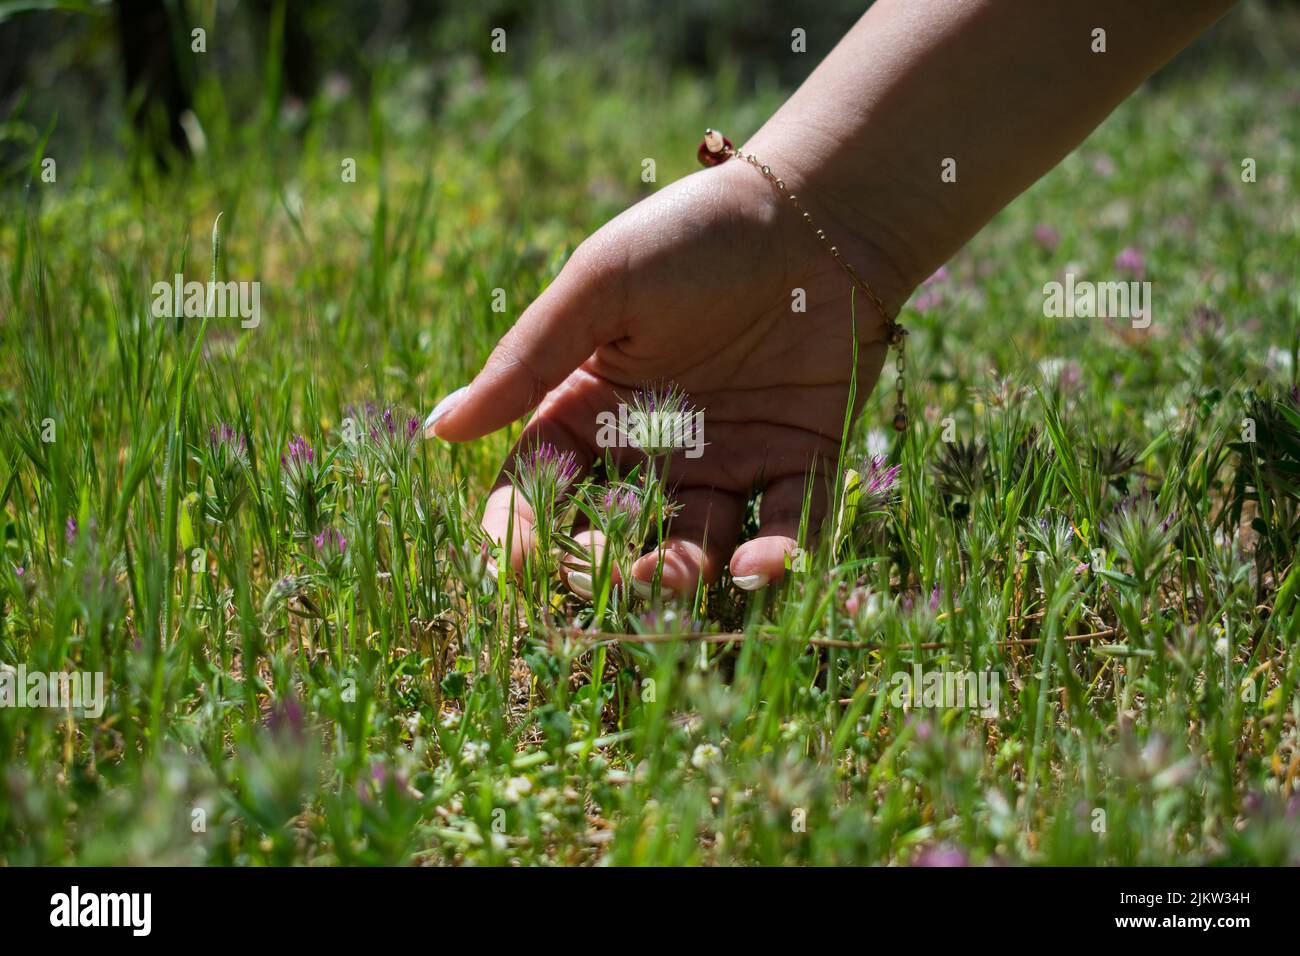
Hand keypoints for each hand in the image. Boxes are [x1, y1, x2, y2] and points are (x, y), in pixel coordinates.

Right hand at [428, 154, 910, 595]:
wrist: (819, 208)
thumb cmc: (695, 236)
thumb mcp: (599, 287)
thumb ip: (526, 362)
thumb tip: (440, 429)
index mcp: (592, 406)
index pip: (538, 485)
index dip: (520, 529)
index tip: (514, 565)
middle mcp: (655, 446)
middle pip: (613, 531)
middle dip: (600, 565)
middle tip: (605, 572)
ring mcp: (729, 460)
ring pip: (697, 544)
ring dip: (681, 573)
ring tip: (672, 574)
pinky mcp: (800, 461)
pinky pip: (788, 524)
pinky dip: (779, 556)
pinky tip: (762, 563)